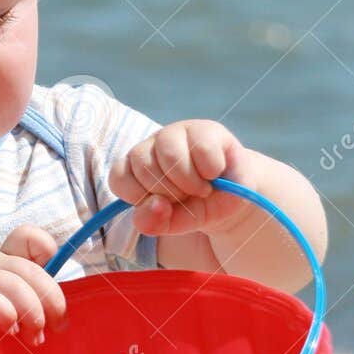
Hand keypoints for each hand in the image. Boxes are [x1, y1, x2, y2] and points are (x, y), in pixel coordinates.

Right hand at [0, 224, 66, 353]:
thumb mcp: (12, 308)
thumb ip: (34, 301)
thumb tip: (61, 318)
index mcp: (5, 260)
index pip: (26, 236)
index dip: (46, 249)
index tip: (53, 286)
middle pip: (30, 268)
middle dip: (50, 300)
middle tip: (55, 327)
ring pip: (13, 284)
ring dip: (32, 313)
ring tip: (34, 337)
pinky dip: (5, 314)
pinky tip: (8, 330)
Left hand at [109, 119, 252, 238]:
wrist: (235, 198)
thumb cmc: (197, 208)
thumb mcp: (174, 223)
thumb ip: (155, 221)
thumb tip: (155, 206)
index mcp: (136, 167)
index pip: (118, 177)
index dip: (139, 196)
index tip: (161, 205)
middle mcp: (151, 146)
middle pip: (143, 165)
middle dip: (168, 192)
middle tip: (186, 197)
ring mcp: (177, 134)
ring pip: (169, 153)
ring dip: (188, 181)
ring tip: (202, 189)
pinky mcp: (205, 130)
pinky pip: (201, 148)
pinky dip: (210, 169)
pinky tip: (215, 174)